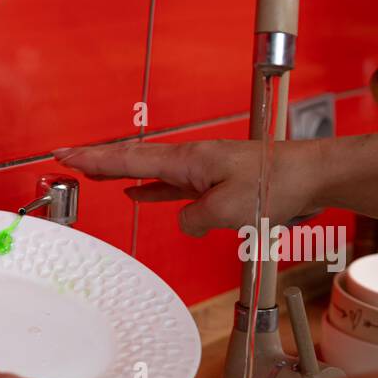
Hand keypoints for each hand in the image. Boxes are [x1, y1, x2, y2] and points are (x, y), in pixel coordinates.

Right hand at [53, 139, 322, 235]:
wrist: (311, 176)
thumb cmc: (275, 185)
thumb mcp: (227, 210)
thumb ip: (195, 218)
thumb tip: (185, 222)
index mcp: (188, 160)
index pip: (131, 158)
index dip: (95, 159)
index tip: (65, 154)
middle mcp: (192, 160)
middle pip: (135, 159)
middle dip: (100, 160)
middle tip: (68, 159)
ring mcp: (204, 170)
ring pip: (152, 172)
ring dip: (122, 174)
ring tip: (95, 174)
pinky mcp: (218, 183)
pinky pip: (174, 186)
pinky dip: (153, 190)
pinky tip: (141, 194)